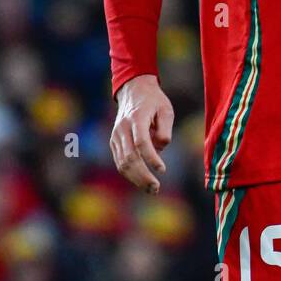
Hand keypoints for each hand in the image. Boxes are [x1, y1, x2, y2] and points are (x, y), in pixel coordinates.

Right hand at [110, 74, 174, 193]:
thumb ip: (165, 129)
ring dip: (136, 179)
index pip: (141, 142)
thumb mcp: (166, 110)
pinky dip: (130, 174)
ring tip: (151, 189)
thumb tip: (161, 147)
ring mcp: (116, 136)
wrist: (133, 90)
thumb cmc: (154, 101)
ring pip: (122, 163)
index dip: (151, 158)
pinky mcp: (113, 142)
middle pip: (129, 157)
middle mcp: (122, 128)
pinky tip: (142, 181)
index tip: (162, 169)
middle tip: (156, 187)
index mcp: (136, 118)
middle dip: (143, 175)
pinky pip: (119, 162)